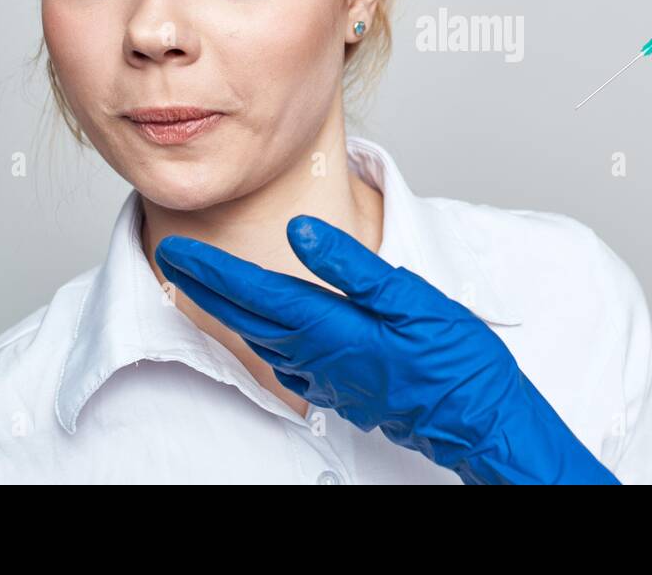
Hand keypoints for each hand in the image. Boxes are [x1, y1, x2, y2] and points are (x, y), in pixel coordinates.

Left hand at [154, 215, 619, 484]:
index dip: (212, 271)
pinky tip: (262, 330)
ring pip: (263, 340)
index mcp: (334, 328)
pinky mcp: (342, 390)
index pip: (257, 294)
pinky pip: (287, 360)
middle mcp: (321, 358)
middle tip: (171, 259)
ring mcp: (329, 379)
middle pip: (248, 318)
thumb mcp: (410, 297)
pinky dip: (262, 338)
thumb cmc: (455, 359)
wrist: (479, 419)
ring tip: (203, 286)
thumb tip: (300, 232)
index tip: (176, 250)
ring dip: (228, 311)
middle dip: (205, 287)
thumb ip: (351, 266)